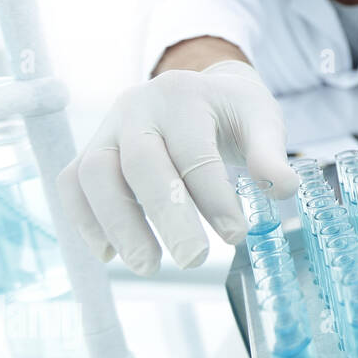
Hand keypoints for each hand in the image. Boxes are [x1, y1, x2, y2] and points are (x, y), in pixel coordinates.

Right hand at [57, 60, 298, 275]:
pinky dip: (85, 221)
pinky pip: (72, 183)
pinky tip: (109, 254)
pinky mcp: (91, 149)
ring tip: (148, 266)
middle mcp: (137, 106)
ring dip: (118, 225)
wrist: (204, 91)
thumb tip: (285, 188)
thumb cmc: (234, 113)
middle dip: (166, 216)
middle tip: (193, 260)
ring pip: (94, 174)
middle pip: (139, 162)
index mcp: (184, 96)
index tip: (237, 236)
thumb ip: (270, 154)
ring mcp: (107, 127)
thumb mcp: (263, 122)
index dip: (214, 197)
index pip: (194, 151)